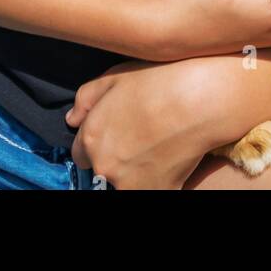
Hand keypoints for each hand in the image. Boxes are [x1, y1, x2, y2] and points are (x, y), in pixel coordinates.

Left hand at [66, 58, 212, 189]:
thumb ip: (86, 98)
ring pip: (124, 183)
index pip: (81, 154)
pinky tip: (168, 160)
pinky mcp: (156, 193)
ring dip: (133, 173)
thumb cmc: (158, 80)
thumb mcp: (116, 76)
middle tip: (139, 138)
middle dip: (115, 156)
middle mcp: (104, 165)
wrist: (198, 99)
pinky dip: (157, 180)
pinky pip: (149, 190)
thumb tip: (72, 119)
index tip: (115, 135)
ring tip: (155, 149)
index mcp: (92, 138)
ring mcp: (129, 184)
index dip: (98, 142)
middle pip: (102, 169)